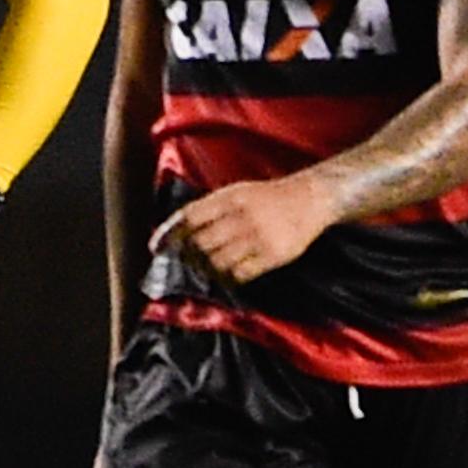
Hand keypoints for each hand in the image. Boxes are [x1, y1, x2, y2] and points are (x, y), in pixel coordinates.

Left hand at [152, 174, 340, 287]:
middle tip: (184, 261)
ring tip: (206, 268)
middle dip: (188, 255)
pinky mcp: (273, 255)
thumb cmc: (268, 196)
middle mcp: (243, 216)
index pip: (190, 217)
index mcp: (231, 197)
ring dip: (207, 268)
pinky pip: (241, 273)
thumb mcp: (238, 191)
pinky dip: (230, 276)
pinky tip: (229, 274)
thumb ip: (210, 207)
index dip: (170, 233)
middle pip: (201, 242)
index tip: (157, 247)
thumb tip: (177, 228)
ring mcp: (259, 237)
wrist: (310, 198)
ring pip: (218, 261)